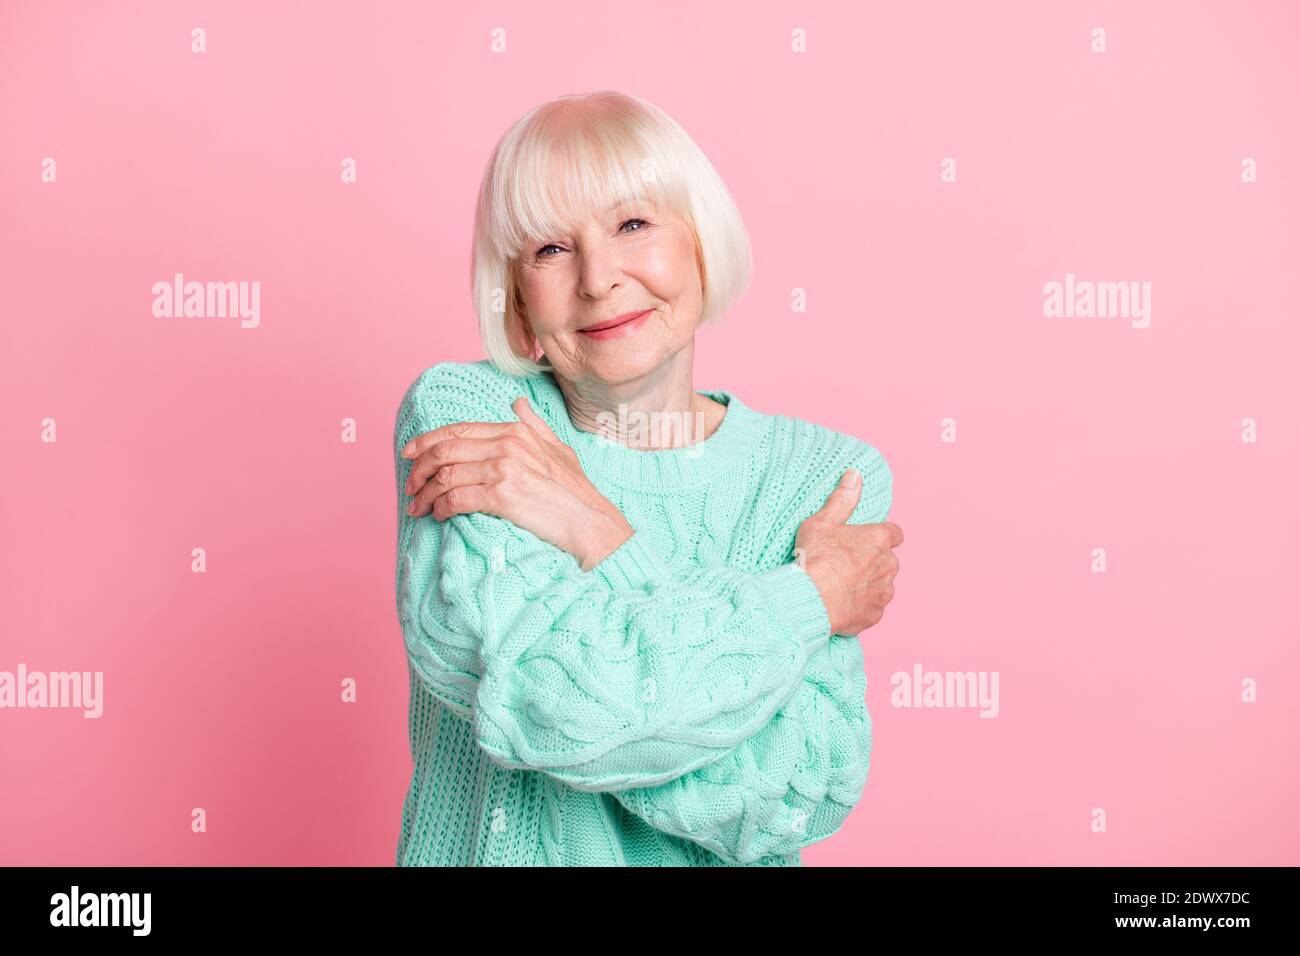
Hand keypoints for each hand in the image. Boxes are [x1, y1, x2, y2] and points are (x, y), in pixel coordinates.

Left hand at [401, 396, 632, 570]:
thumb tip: (518, 403)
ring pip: (446, 476)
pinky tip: (439, 516)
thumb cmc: (577, 492)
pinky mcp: (502, 496)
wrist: (591, 523)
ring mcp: (504, 469)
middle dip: (419, 469)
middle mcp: (507, 445)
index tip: (409, 455)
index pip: (458, 430)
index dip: (426, 442)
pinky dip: (441, 508)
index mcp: (515, 431)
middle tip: (409, 487)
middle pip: (445, 451)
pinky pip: (456, 498)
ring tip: (419, 507)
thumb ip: (535, 425)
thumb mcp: (559, 449)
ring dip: (426, 494)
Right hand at [795, 468, 902, 635]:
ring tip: (842, 584)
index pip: (895, 533)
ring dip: (869, 583)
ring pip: (882, 584)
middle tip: (845, 562)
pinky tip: (842, 603)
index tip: (865, 539)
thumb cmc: (817, 557)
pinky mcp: (875, 614)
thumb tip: (855, 474)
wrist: (812, 599)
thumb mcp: (824, 521)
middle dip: (873, 561)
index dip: (882, 535)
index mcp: (879, 540)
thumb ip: (843, 499)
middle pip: (888, 560)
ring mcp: (883, 591)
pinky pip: (872, 608)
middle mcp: (888, 565)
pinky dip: (861, 605)